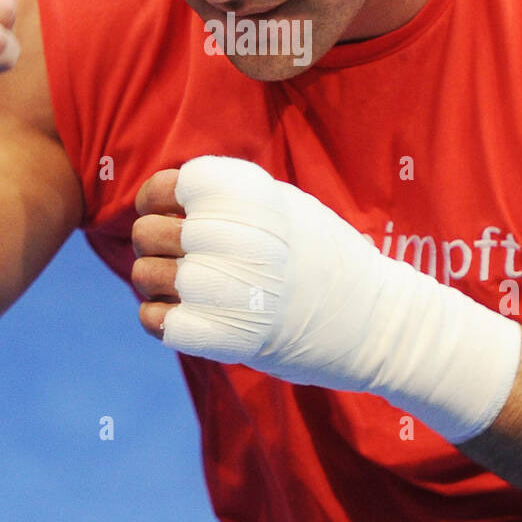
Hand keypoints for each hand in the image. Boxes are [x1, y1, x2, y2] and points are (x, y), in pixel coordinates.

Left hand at [130, 156, 521, 441]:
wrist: (375, 321)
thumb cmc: (326, 258)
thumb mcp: (287, 206)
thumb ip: (233, 198)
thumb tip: (169, 193)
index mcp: (253, 199)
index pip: (172, 183)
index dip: (156, 196)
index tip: (163, 208)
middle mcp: (237, 239)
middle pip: (151, 229)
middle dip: (152, 241)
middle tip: (169, 252)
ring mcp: (228, 290)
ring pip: (147, 274)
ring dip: (152, 279)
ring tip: (173, 285)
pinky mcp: (224, 337)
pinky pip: (156, 320)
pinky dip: (156, 317)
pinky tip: (175, 313)